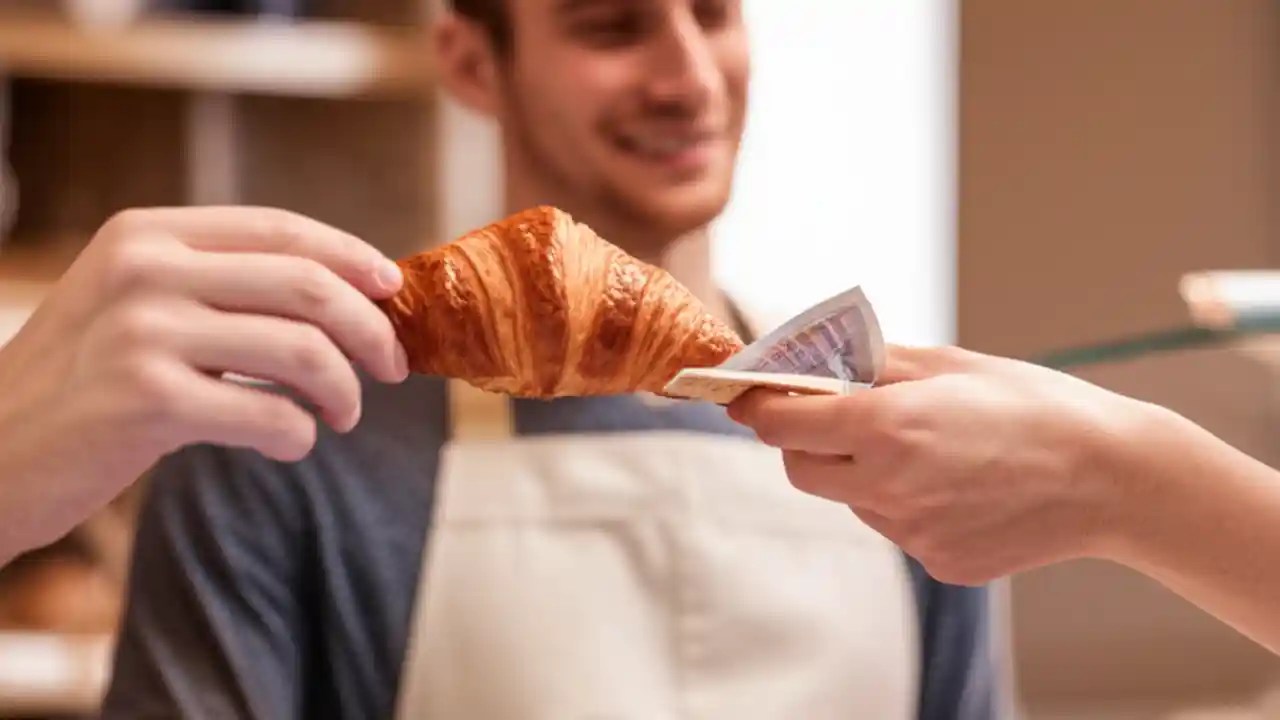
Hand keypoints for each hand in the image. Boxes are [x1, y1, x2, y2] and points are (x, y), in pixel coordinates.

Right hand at [0, 207, 407, 558]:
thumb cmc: (79, 386)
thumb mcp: (132, 305)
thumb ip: (216, 287)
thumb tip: (346, 296)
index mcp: (146, 234)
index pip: (280, 228)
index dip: (353, 257)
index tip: (395, 291)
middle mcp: (145, 270)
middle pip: (308, 284)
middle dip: (371, 329)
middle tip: (393, 368)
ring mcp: (142, 333)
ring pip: (302, 350)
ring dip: (344, 390)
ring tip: (343, 415)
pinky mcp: (146, 401)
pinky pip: (271, 415)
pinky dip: (301, 437)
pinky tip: (291, 444)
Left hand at [727, 345, 1172, 584]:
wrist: (1112, 478)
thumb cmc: (1034, 404)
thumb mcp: (949, 362)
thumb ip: (873, 363)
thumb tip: (817, 360)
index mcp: (886, 427)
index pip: (780, 424)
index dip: (757, 406)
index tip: (748, 395)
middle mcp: (889, 486)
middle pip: (800, 470)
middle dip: (802, 441)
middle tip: (832, 414)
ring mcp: (912, 532)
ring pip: (849, 500)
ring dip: (859, 471)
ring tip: (922, 447)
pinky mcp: (938, 562)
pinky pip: (895, 527)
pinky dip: (904, 502)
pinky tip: (955, 483)